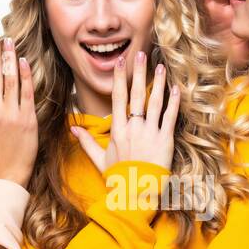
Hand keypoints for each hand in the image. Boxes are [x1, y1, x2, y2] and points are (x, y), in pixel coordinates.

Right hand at [71, 50, 178, 172]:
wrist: (136, 194)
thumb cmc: (119, 178)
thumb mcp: (100, 160)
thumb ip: (87, 142)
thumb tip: (73, 129)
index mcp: (118, 131)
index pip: (117, 98)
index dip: (120, 79)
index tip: (121, 62)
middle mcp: (133, 129)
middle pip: (136, 95)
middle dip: (138, 73)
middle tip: (142, 53)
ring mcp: (150, 134)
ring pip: (155, 103)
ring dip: (158, 82)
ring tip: (160, 66)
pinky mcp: (165, 141)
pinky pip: (170, 118)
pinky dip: (173, 103)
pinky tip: (176, 89)